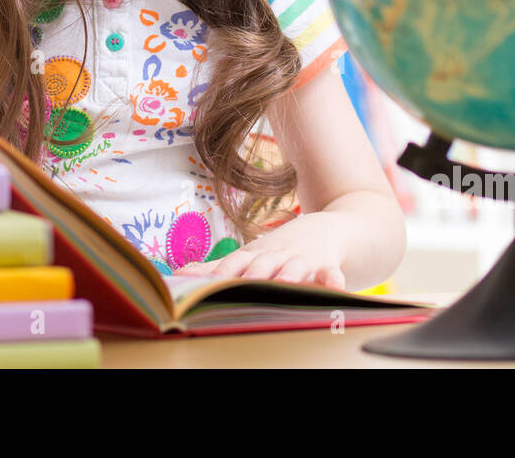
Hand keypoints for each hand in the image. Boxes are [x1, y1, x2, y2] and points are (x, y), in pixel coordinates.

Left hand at [175, 214, 346, 289]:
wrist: (327, 227)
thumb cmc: (279, 249)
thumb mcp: (249, 255)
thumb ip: (216, 268)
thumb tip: (178, 274)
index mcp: (254, 256)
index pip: (233, 265)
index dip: (220, 275)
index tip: (204, 287)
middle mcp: (275, 257)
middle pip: (262, 266)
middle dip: (253, 276)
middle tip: (242, 287)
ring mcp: (301, 260)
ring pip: (294, 268)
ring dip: (290, 275)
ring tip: (286, 284)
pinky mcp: (327, 265)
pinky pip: (330, 273)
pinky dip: (333, 280)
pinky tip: (335, 287)